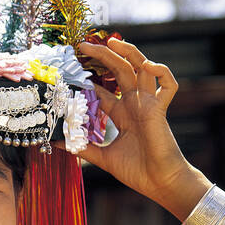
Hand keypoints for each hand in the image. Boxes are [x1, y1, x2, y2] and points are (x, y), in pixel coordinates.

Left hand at [68, 38, 207, 213]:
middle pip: (120, 71)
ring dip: (128, 53)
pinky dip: (161, 71)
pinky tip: (147, 65)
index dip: (90, 79)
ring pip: (142, 68)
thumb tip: (56, 143)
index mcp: (123, 114)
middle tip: (83, 45)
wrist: (160, 183)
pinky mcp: (161, 110)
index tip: (72, 68)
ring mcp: (149, 104)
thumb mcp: (103, 158)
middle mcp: (135, 104)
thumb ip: (83, 148)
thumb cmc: (137, 172)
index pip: (104, 89)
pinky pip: (168, 84)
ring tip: (111, 41)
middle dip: (103, 56)